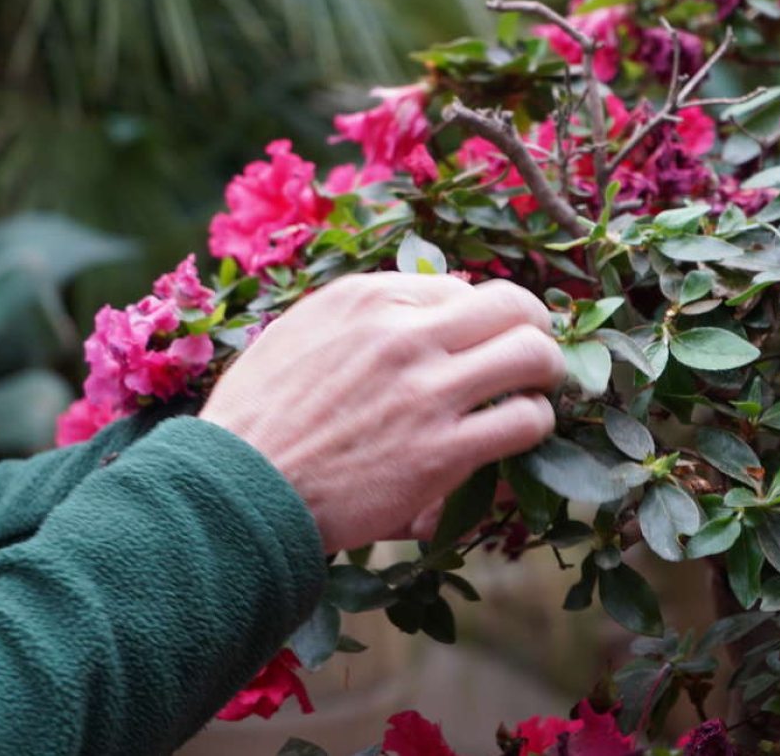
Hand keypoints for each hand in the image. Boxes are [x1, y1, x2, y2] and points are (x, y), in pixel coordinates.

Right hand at [199, 272, 564, 552]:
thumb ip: (363, 318)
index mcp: (365, 298)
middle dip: (534, 329)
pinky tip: (514, 439)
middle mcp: (402, 333)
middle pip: (515, 305)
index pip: (459, 287)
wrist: (236, 491)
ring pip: (534, 356)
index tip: (475, 345)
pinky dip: (532, 427)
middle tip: (532, 356)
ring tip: (532, 397)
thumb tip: (425, 310)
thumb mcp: (300, 335)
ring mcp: (427, 392)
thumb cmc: (259, 418)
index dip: (476, 319)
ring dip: (543, 377)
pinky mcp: (442, 453)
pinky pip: (525, 422)